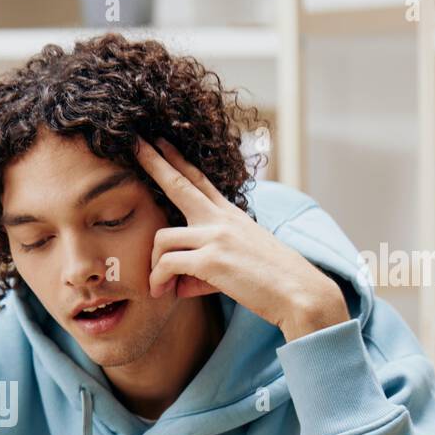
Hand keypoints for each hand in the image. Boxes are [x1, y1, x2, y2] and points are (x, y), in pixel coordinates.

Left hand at [133, 136, 347, 341]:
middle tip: (134, 143)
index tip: (161, 142)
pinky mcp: (212, 258)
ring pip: (162, 238)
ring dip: (154, 266)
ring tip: (158, 287)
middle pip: (179, 183)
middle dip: (154, 162)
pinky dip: (158, 280)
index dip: (178, 160)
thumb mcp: (236, 266)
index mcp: (230, 216)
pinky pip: (167, 264)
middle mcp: (221, 219)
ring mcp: (216, 235)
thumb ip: (202, 270)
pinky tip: (162, 293)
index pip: (199, 180)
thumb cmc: (271, 283)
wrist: (299, 293)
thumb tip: (177, 285)